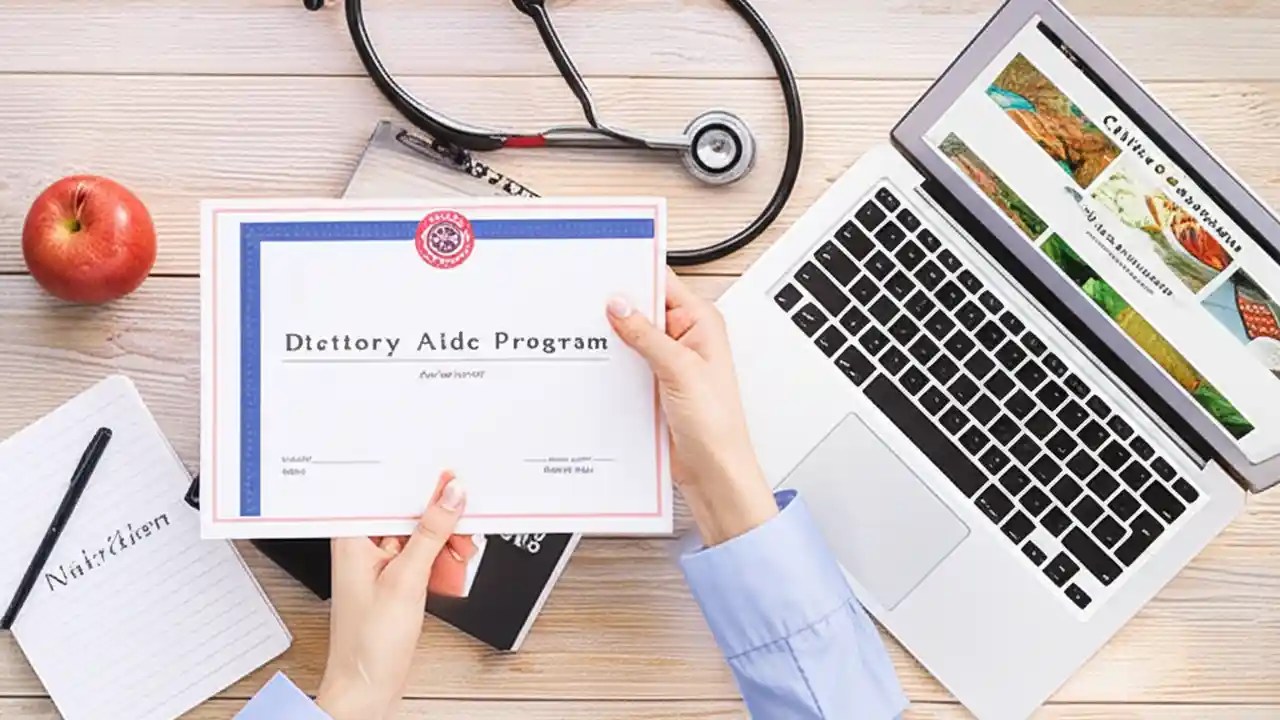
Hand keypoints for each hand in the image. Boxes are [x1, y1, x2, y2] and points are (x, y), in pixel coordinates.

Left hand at [316, 472, 470, 719]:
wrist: (366, 689)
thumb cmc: (367, 644)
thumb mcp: (406, 580)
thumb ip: (432, 533)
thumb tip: (451, 496)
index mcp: (351, 535)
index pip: (386, 489)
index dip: (418, 481)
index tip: (449, 477)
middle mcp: (362, 544)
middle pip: (405, 509)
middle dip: (438, 515)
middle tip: (464, 519)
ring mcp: (378, 562)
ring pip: (418, 531)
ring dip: (444, 538)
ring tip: (461, 549)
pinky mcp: (393, 577)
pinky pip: (421, 552)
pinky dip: (440, 556)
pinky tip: (452, 565)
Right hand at [607, 270, 777, 545]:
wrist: (713, 471)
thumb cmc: (717, 425)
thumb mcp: (679, 371)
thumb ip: (646, 335)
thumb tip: (619, 303)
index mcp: (701, 323)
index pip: (663, 283)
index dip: (634, 272)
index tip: (604, 267)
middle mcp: (685, 338)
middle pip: (642, 308)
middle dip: (615, 306)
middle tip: (584, 301)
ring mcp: (667, 361)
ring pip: (630, 336)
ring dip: (611, 337)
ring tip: (584, 331)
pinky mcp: (653, 383)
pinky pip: (626, 363)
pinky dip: (611, 362)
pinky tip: (594, 362)